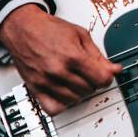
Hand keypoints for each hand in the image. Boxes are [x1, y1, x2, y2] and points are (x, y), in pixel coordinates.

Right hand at [0, 4, 122, 115]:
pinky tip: (65, 93)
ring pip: (74, 100)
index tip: (105, 74)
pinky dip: (62, 104)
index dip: (107, 77)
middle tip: (89, 73)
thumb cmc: (49, 29)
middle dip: (93, 82)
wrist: (23, 28)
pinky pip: (53, 108)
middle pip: (89, 90)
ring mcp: (46, 81)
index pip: (101, 79)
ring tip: (77, 80)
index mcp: (73, 56)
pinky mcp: (35, 88)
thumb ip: (98, 55)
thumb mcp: (80, 35)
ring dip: (79, 92)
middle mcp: (59, 70)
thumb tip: (114, 69)